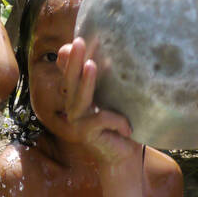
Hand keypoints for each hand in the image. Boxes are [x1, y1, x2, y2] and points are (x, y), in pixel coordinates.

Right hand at [58, 36, 142, 165]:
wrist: (124, 156)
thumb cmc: (124, 126)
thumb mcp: (118, 100)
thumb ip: (113, 82)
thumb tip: (122, 55)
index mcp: (80, 96)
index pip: (70, 73)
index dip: (68, 58)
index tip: (74, 40)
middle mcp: (74, 107)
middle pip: (70, 80)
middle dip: (73, 60)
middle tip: (78, 42)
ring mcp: (76, 121)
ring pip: (80, 97)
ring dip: (86, 81)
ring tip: (91, 66)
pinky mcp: (84, 133)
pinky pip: (101, 118)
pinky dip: (118, 121)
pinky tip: (129, 129)